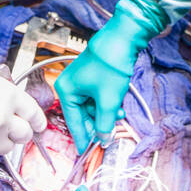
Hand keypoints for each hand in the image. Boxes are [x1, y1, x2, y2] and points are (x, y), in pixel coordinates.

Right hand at [54, 0, 165, 151]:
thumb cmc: (110, 66)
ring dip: (106, 113)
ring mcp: (81, 80)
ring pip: (92, 106)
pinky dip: (108, 103)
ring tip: (119, 115)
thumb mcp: (108, 101)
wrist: (124, 39)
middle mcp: (70, 85)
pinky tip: (119, 105)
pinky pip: (98, 97)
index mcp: (66, 90)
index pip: (73, 121)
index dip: (81, 138)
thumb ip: (104, 124)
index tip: (85, 152)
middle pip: (83, 115)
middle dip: (98, 123)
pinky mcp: (93, 76)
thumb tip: (104, 139)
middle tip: (109, 135)